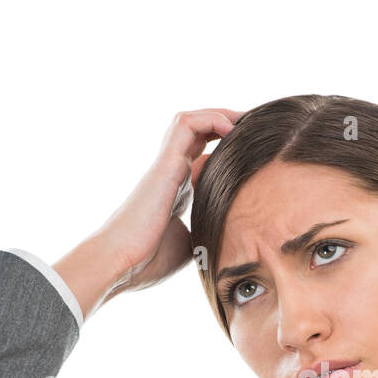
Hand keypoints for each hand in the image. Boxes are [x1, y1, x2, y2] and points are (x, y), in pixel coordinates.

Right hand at [55, 107, 243, 318]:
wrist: (121, 263)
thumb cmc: (148, 260)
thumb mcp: (190, 246)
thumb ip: (207, 231)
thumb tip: (232, 236)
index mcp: (178, 190)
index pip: (202, 156)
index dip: (226, 150)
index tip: (254, 154)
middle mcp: (172, 173)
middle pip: (198, 132)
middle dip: (227, 124)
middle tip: (256, 128)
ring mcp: (167, 165)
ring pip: (190, 121)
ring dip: (219, 114)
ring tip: (245, 122)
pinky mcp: (166, 163)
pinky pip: (186, 125)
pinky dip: (211, 119)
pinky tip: (231, 129)